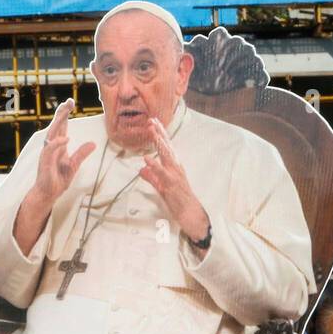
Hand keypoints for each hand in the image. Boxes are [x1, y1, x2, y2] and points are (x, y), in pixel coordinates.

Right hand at [30, 98, 95, 204]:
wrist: (48, 194)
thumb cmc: (58, 180)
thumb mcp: (74, 165)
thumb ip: (81, 154)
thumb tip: (93, 144)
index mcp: (58, 146)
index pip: (61, 126)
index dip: (64, 113)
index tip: (70, 102)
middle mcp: (51, 147)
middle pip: (56, 126)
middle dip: (62, 113)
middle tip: (69, 101)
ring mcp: (47, 153)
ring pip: (52, 133)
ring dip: (58, 122)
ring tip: (66, 112)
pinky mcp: (44, 161)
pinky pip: (50, 149)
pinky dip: (57, 143)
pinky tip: (66, 138)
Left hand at [140, 117, 209, 243]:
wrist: (191, 213)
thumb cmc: (178, 200)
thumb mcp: (161, 187)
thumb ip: (151, 177)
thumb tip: (141, 169)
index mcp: (174, 166)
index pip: (166, 147)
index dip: (159, 134)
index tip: (153, 122)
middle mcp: (175, 168)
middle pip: (167, 147)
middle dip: (160, 133)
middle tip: (152, 120)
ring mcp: (174, 175)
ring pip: (166, 155)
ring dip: (159, 142)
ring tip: (151, 131)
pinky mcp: (172, 185)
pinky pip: (162, 173)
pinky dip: (155, 165)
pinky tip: (147, 158)